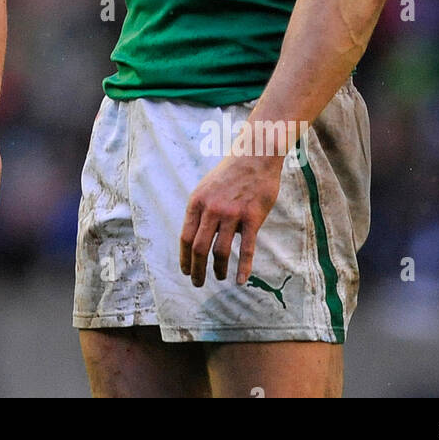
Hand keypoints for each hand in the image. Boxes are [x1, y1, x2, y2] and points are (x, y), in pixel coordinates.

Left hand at [179, 152, 282, 285]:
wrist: (254, 156)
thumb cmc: (230, 173)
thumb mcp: (206, 188)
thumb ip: (202, 211)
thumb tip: (199, 236)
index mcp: (197, 202)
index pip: (186, 237)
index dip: (184, 257)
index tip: (186, 271)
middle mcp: (211, 209)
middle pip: (199, 248)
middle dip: (197, 270)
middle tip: (198, 283)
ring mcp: (232, 213)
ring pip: (220, 251)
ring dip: (218, 270)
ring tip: (219, 278)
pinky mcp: (252, 217)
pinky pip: (246, 248)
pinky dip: (243, 267)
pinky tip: (240, 280)